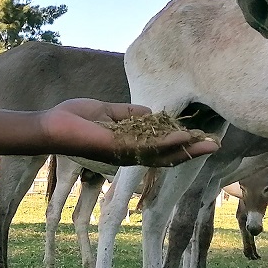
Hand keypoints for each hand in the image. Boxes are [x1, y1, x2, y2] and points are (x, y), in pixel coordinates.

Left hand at [40, 99, 218, 166]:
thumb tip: (152, 112)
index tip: (201, 136)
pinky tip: (181, 138)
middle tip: (215, 144)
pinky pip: (145, 147)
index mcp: (128, 144)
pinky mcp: (116, 149)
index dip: (181, 143)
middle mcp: (128, 153)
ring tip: (207, 143)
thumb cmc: (74, 118)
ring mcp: (123, 153)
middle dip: (190, 151)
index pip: (160, 147)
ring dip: (184, 149)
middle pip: (166, 156)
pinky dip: (165, 143)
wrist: (52, 124)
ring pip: (160, 154)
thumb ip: (129, 114)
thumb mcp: (108, 111)